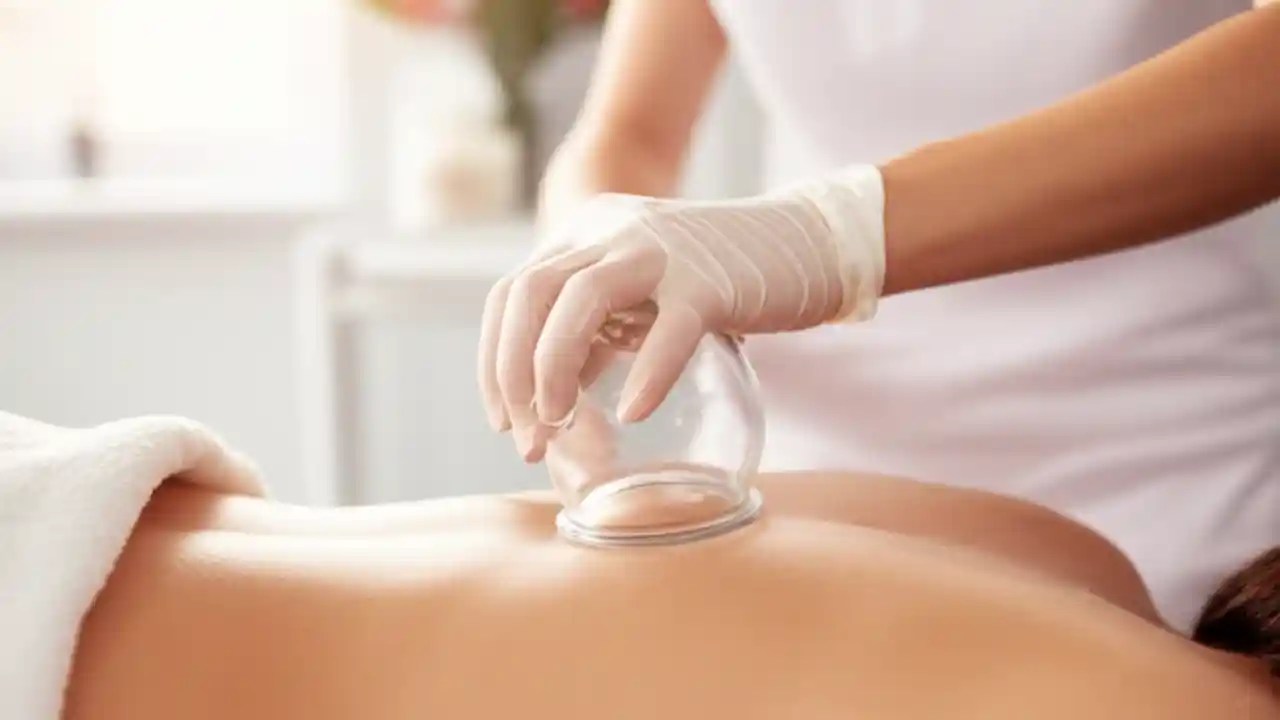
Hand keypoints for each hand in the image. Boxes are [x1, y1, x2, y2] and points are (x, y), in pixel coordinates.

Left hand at [478, 166, 885, 461]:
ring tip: (560, 425)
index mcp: (585, 233)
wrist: (804, 240)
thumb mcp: (640, 299)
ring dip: (554, 369)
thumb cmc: (717, 281)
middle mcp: (610, 231)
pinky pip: (668, 329)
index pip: (511, 295)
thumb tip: (551, 400)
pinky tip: (634, 414)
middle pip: (529, 295)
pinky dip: (646, 375)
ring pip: (579, 301)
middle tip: (527, 439)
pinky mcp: (711, 279)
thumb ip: (595, 335)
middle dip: (513, 373)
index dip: (494, 362)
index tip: (503, 421)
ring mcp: (660, 250)